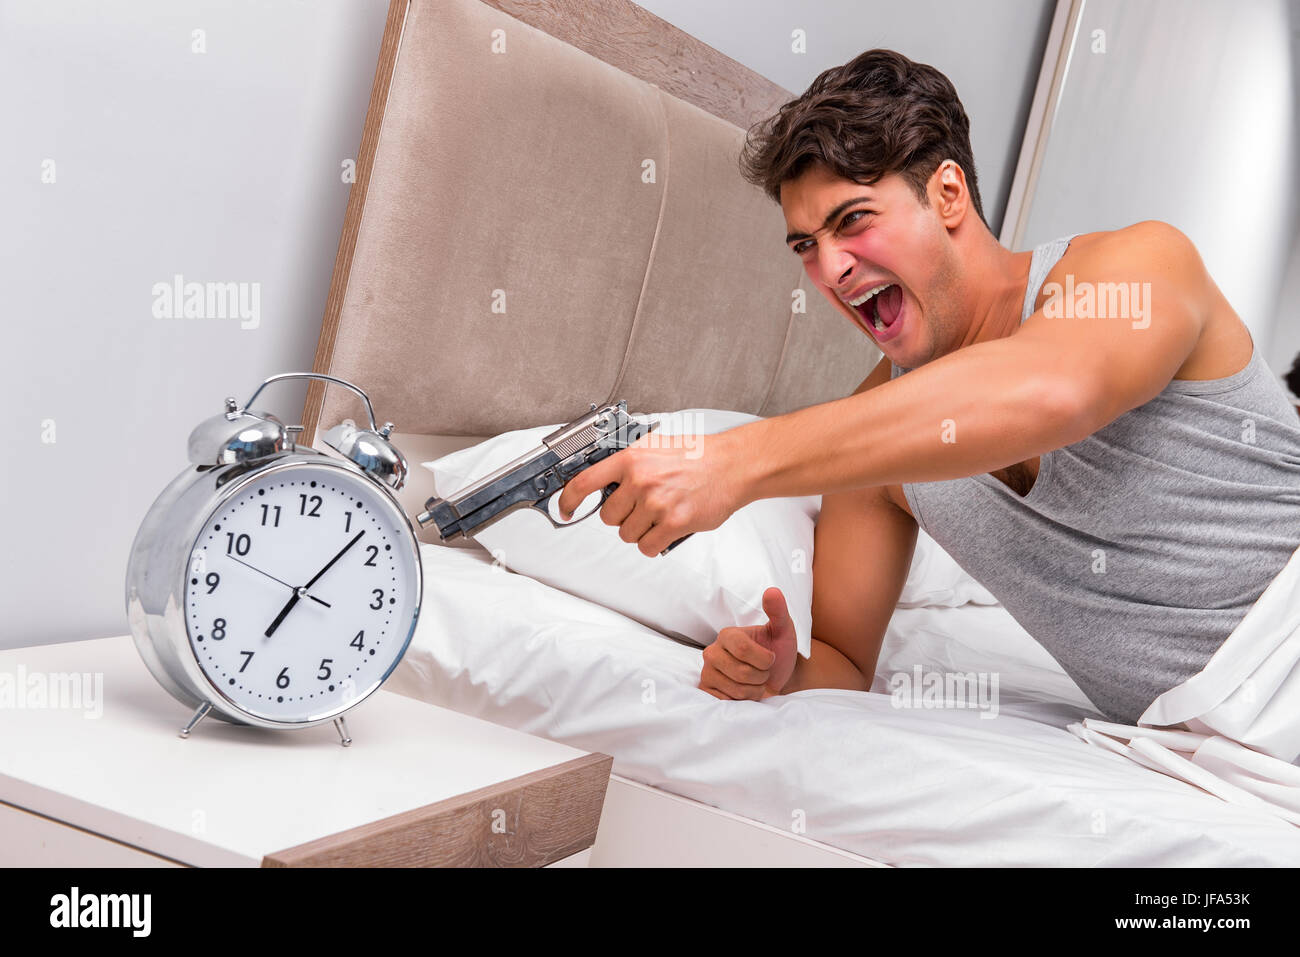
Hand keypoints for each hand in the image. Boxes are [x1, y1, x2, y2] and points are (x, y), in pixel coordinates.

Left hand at [555, 428, 747, 557]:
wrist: (732, 465)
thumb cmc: (698, 456)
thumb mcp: (655, 447)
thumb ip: (628, 462)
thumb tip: (604, 480)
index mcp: (631, 459)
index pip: (585, 482)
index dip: (569, 500)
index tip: (565, 510)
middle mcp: (640, 480)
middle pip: (608, 517)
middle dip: (621, 517)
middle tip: (641, 508)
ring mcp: (656, 503)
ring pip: (627, 534)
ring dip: (639, 531)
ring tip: (659, 515)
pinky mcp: (673, 523)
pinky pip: (647, 546)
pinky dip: (653, 543)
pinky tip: (664, 530)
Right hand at [698, 587, 797, 700]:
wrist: (775, 677)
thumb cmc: (777, 651)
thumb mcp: (783, 630)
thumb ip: (778, 611)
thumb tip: (772, 591)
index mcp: (727, 635)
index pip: (743, 650)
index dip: (764, 659)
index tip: (771, 658)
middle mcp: (712, 652)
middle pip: (741, 672)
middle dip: (761, 676)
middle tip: (763, 672)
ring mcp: (707, 673)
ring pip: (737, 690)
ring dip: (755, 690)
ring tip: (756, 682)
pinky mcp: (707, 691)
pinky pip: (728, 702)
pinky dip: (744, 701)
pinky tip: (745, 692)